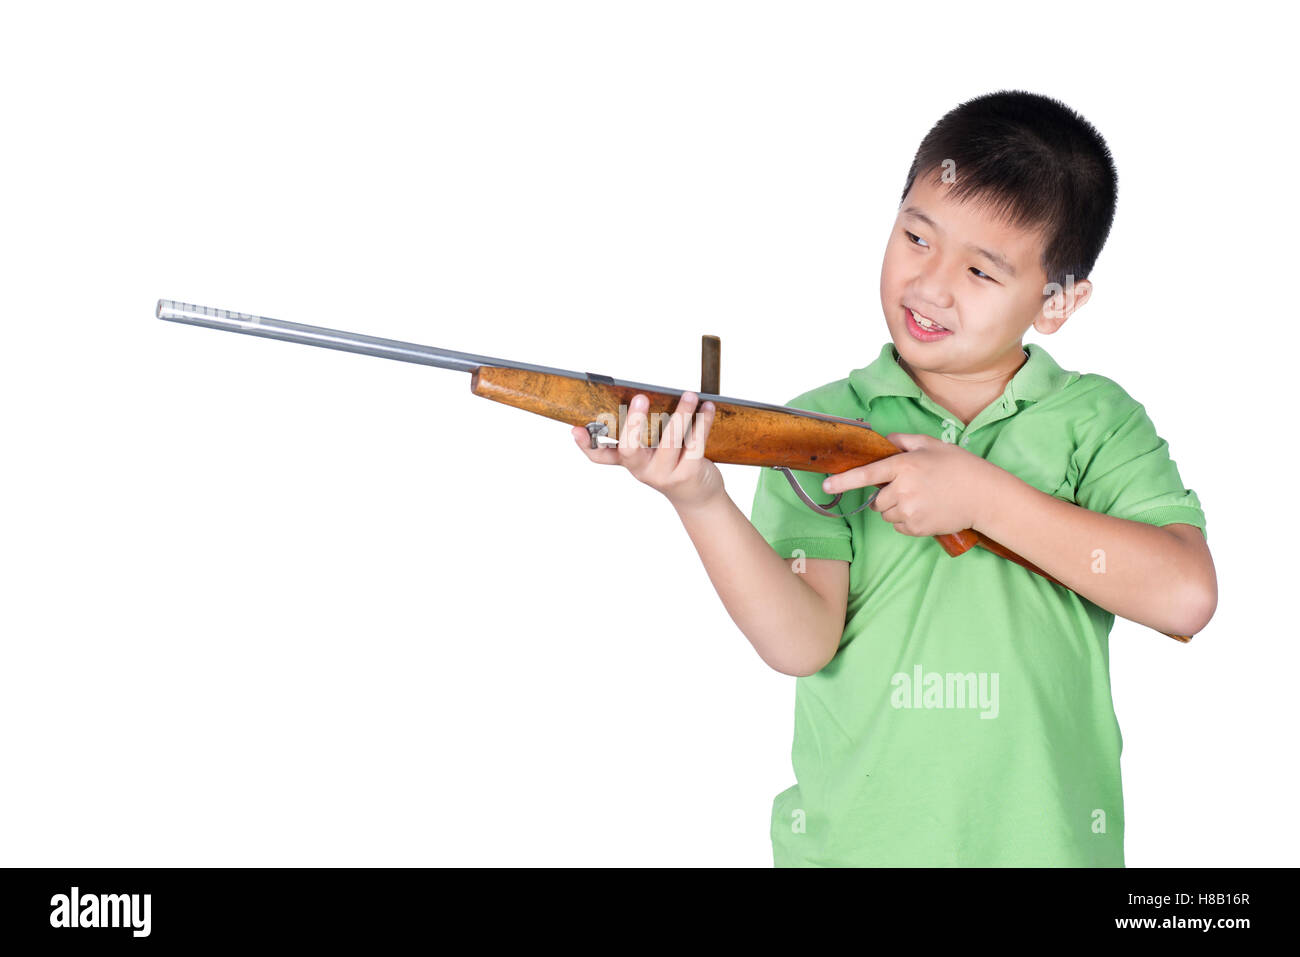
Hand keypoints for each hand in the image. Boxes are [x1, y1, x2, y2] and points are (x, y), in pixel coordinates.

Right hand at [571, 391, 725, 511]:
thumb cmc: (674, 466)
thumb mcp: (653, 453)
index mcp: (631, 462)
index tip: (576, 430)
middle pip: (630, 449)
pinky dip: (702, 423)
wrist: (698, 498)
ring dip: (681, 414)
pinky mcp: (688, 475)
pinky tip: (707, 408)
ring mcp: (664, 475)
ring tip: (689, 395)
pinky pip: (695, 445)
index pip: (601, 457)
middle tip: (640, 397)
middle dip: (633, 422)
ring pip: (669, 441)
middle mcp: (643, 470)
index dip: (587, 445)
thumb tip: (644, 395)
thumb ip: (645, 432)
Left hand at [820, 432, 1000, 536]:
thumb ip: (904, 440)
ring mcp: (910, 510)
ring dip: (897, 508)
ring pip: (887, 514)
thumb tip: (886, 439)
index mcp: (904, 465)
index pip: (867, 474)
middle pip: (877, 499)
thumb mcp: (932, 444)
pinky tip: (925, 510)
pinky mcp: (917, 527)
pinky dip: (906, 521)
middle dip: (887, 495)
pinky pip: (898, 526)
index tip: (825, 485)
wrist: (984, 495)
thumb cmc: (959, 467)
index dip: (843, 481)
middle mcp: (903, 489)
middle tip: (910, 488)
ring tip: (922, 499)